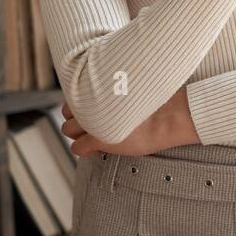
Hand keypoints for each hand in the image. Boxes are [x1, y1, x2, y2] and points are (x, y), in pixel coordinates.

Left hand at [60, 89, 196, 157]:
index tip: (94, 108)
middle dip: (76, 117)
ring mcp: (92, 122)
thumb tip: (109, 89)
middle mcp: (91, 103)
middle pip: (67, 110)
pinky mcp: (97, 140)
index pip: (74, 94)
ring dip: (78, 133)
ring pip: (67, 130)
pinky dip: (84, 149)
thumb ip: (115, 88)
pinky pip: (77, 148)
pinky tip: (97, 148)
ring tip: (95, 134)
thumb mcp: (133, 86)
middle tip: (93, 122)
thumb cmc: (157, 101)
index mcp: (99, 86)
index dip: (82, 103)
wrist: (168, 116)